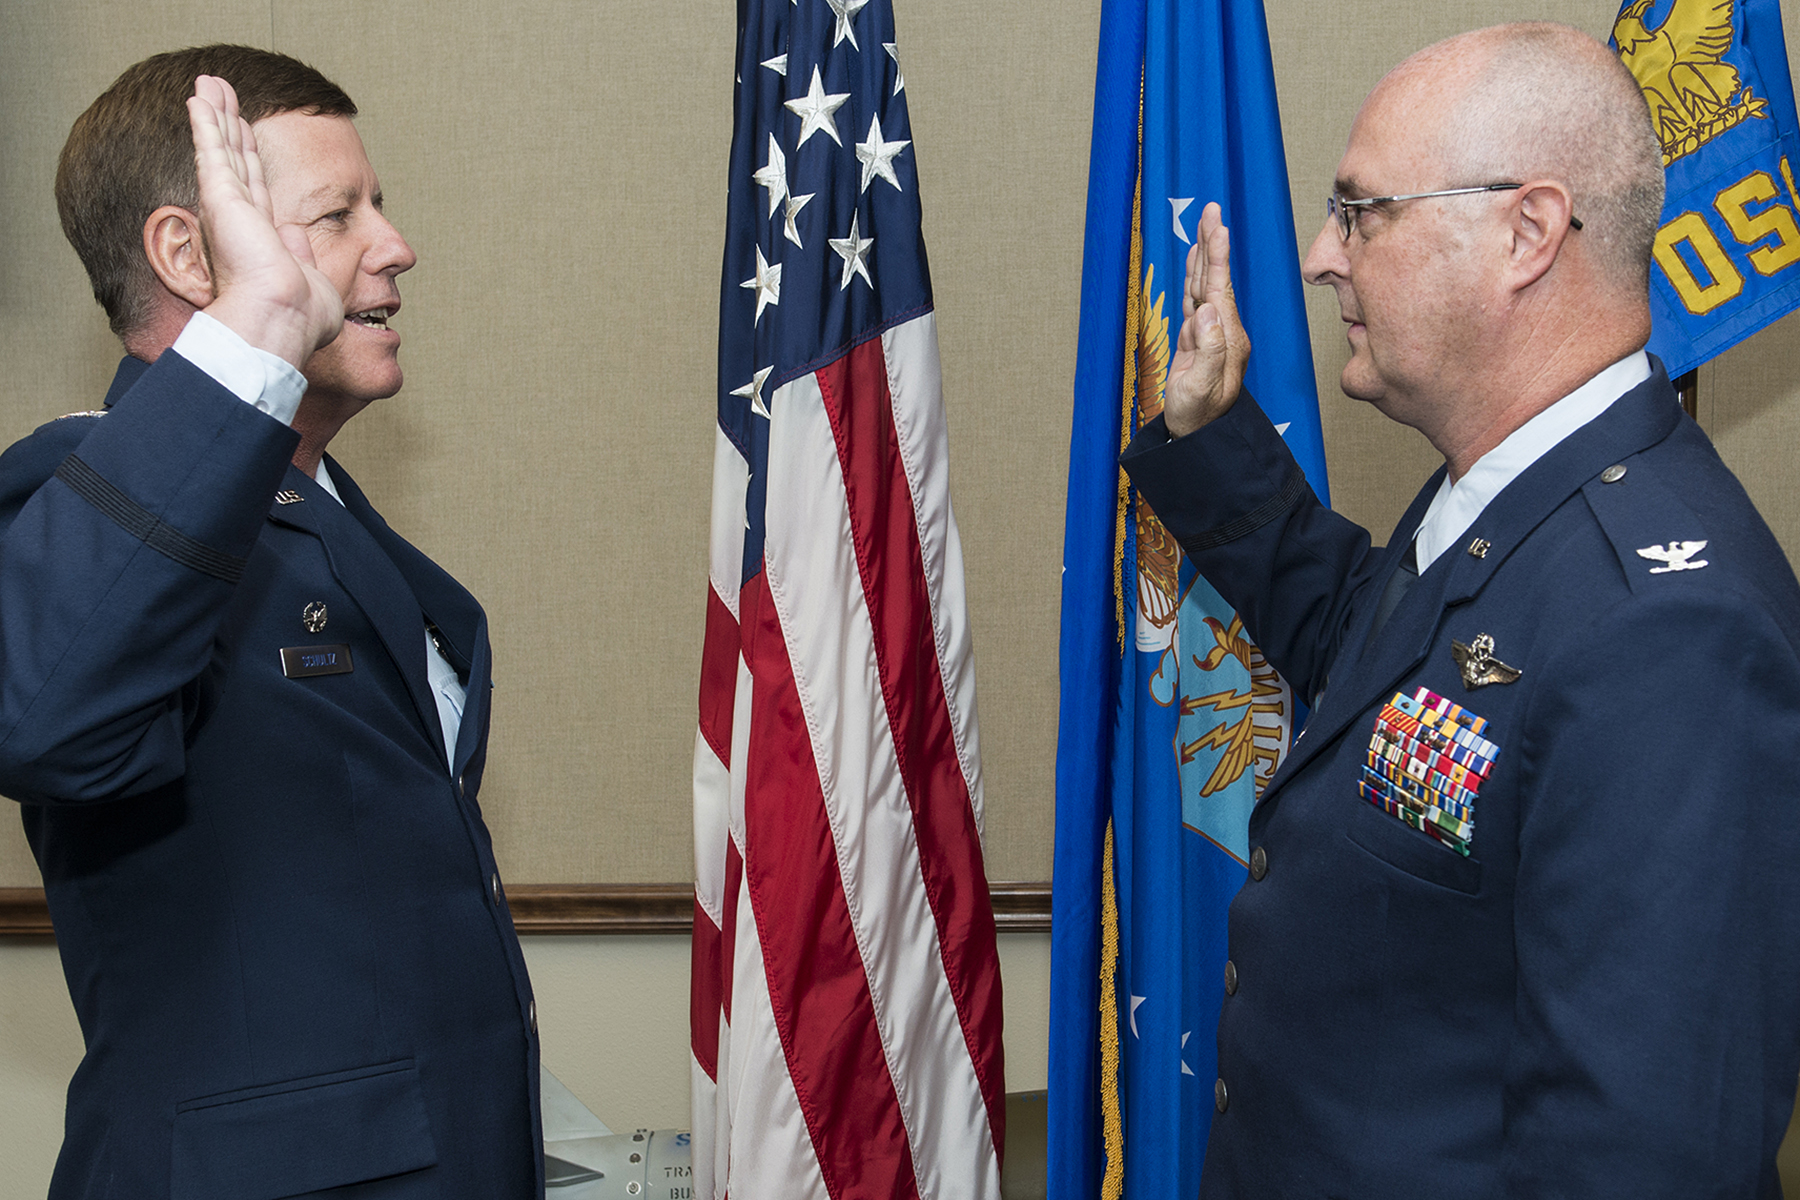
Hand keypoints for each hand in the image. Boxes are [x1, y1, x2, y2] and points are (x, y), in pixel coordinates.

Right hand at [185, 75, 342, 369]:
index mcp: (260, 239)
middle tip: (220, 95)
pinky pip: (211, 149)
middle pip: (234, 160)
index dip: (250, 158)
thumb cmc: (300, 316)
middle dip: (229, 126)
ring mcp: (228, 207)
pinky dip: (205, 121)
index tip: (246, 133)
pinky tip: (199, 96)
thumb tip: (297, 233)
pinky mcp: (221, 197)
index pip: (255, 188)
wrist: (282, 317)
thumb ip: (300, 254)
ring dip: (216, 113)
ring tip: (209, 82)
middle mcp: (239, 220)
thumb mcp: (310, 281)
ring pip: (221, 147)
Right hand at [1163, 203, 1249, 436]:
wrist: (1197, 437)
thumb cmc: (1197, 416)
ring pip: (1206, 285)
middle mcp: (1223, 331)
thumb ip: (1206, 349)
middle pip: (1216, 278)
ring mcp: (1212, 334)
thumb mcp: (1200, 386)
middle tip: (1211, 210)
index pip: (1221, 288)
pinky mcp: (1198, 340)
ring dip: (1205, 254)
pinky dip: (1195, 276)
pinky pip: (1196, 298)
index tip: (1217, 226)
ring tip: (1205, 225)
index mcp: (1227, 338)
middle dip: (1213, 243)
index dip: (1217, 256)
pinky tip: (1195, 262)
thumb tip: (1204, 311)